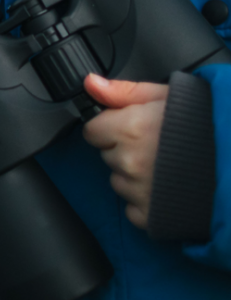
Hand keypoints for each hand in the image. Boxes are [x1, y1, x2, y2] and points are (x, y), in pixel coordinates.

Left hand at [83, 73, 168, 228]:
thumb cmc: (208, 126)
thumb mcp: (166, 97)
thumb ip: (123, 92)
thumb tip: (91, 83)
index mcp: (130, 130)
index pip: (93, 131)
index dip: (110, 128)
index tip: (130, 128)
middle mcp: (130, 162)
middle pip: (108, 156)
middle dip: (125, 150)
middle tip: (157, 146)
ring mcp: (139, 191)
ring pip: (119, 182)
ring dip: (135, 176)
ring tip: (167, 167)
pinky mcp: (151, 216)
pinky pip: (133, 209)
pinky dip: (146, 202)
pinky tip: (168, 188)